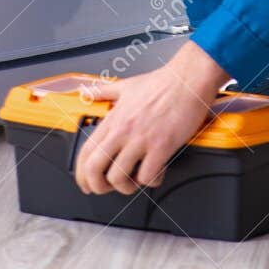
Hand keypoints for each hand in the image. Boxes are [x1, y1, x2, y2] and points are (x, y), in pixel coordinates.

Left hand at [74, 41, 229, 196]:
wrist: (188, 79)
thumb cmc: (162, 83)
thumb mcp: (126, 85)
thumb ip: (104, 91)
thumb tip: (88, 91)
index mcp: (113, 118)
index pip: (85, 152)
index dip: (81, 174)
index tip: (86, 183)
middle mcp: (123, 130)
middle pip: (95, 169)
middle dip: (98, 186)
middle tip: (108, 188)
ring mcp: (141, 139)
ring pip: (119, 177)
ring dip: (126, 187)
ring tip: (136, 180)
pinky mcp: (161, 146)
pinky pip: (148, 176)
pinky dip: (151, 181)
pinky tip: (157, 172)